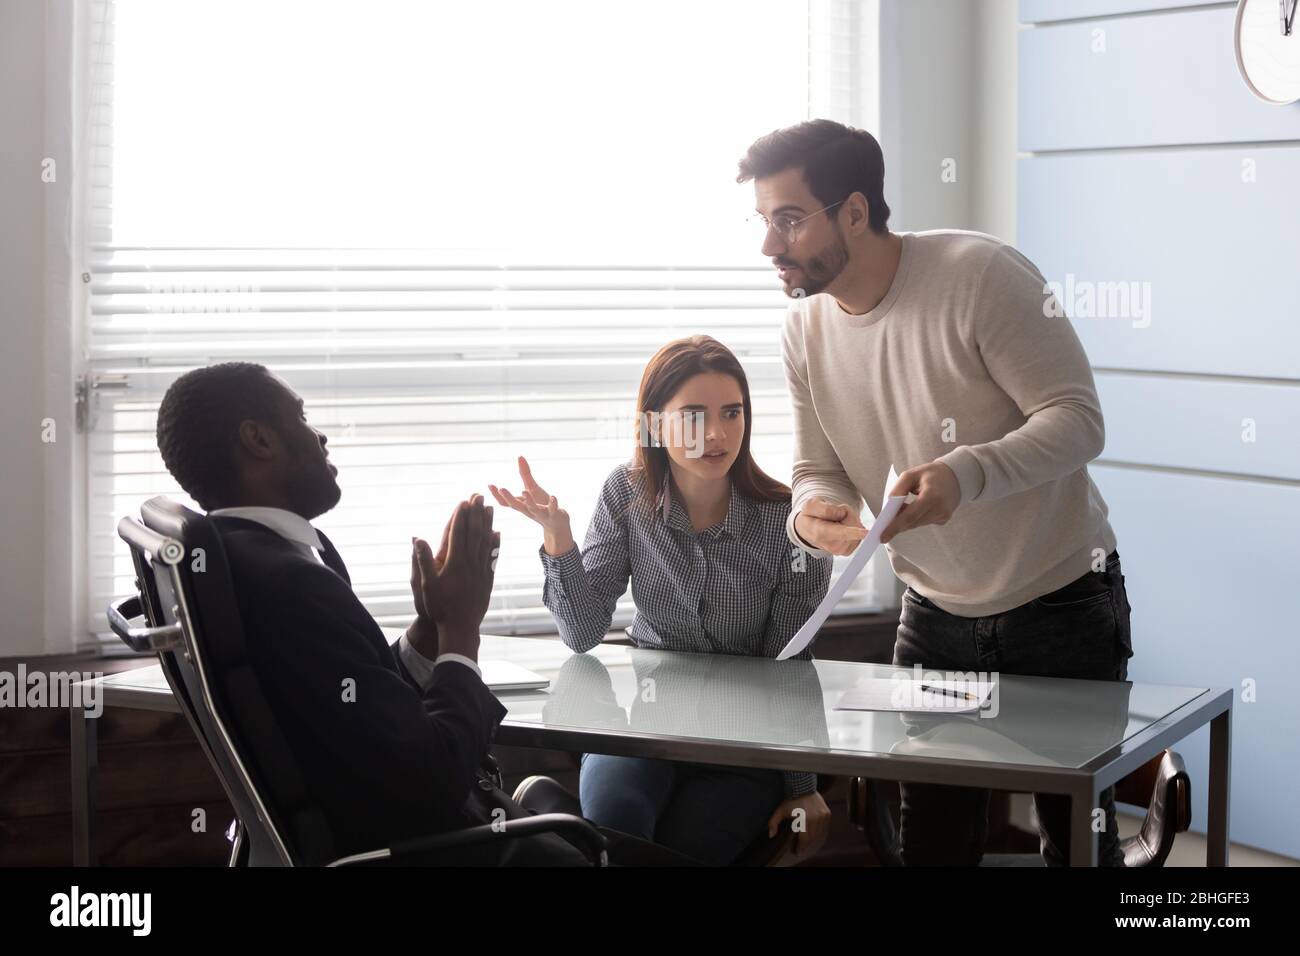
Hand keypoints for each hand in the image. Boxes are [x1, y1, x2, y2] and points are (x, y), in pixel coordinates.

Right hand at [413, 494, 498, 658]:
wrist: (460, 628)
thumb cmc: (439, 608)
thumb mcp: (425, 585)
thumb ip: (423, 561)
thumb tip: (417, 539)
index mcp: (454, 563)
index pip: (458, 533)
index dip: (461, 516)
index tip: (464, 501)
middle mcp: (470, 563)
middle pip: (474, 533)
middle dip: (476, 513)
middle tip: (480, 496)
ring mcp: (481, 570)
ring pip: (486, 542)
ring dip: (488, 523)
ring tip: (490, 508)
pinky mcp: (487, 579)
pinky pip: (492, 556)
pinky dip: (495, 543)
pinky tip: (497, 533)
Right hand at [488, 456, 574, 555]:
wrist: (557, 524)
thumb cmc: (541, 504)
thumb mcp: (532, 489)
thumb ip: (525, 474)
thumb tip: (519, 456)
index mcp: (521, 505)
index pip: (506, 502)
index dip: (497, 495)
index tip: (490, 485)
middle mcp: (528, 510)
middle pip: (516, 506)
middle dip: (508, 497)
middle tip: (501, 488)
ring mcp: (541, 513)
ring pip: (533, 508)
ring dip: (529, 501)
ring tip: (525, 491)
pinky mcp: (553, 514)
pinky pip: (553, 510)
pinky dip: (553, 504)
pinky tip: (553, 497)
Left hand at [767, 790, 831, 859]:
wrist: (803, 786)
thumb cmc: (790, 800)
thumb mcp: (780, 811)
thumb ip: (773, 823)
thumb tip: (771, 835)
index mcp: (805, 820)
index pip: (804, 839)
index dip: (800, 847)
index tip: (797, 851)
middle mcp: (816, 819)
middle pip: (812, 838)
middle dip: (806, 844)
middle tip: (801, 848)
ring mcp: (823, 816)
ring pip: (819, 833)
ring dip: (813, 839)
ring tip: (807, 841)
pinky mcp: (827, 813)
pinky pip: (824, 827)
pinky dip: (819, 831)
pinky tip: (814, 833)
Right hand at [793, 497, 866, 555]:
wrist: (808, 530)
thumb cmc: (810, 517)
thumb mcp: (810, 505)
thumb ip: (824, 508)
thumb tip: (840, 513)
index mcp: (820, 533)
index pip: (839, 532)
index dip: (854, 532)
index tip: (866, 532)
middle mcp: (831, 545)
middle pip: (853, 524)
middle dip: (847, 513)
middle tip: (834, 513)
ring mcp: (841, 550)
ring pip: (858, 528)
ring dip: (850, 520)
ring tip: (836, 521)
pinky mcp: (848, 551)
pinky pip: (860, 534)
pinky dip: (853, 528)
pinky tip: (841, 528)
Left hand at [879, 461, 960, 543]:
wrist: (955, 476)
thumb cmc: (930, 474)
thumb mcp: (911, 475)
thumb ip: (898, 489)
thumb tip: (888, 507)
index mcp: (932, 496)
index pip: (910, 516)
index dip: (895, 527)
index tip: (882, 537)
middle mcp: (940, 508)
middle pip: (912, 522)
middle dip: (897, 523)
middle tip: (884, 521)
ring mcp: (943, 516)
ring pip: (916, 524)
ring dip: (906, 519)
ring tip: (903, 506)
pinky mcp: (944, 519)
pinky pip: (923, 522)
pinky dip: (915, 518)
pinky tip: (916, 508)